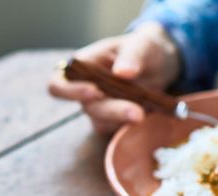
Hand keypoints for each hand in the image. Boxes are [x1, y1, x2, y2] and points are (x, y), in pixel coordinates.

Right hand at [48, 22, 181, 133]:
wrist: (160, 64)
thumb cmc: (144, 50)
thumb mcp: (143, 44)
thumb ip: (133, 55)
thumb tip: (123, 72)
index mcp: (82, 66)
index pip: (57, 83)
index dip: (69, 92)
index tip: (94, 91)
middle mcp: (83, 90)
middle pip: (87, 107)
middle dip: (113, 111)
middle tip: (138, 114)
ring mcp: (96, 108)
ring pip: (102, 121)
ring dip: (125, 118)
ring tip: (147, 111)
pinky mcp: (110, 122)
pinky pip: (115, 129)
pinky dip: (132, 124)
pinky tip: (148, 114)